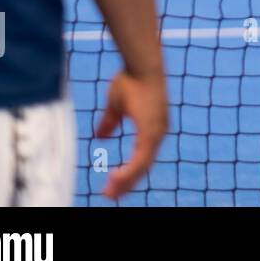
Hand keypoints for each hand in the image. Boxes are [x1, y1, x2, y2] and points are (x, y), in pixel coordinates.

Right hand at [95, 69, 168, 200]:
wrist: (140, 64)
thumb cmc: (130, 79)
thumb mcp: (115, 106)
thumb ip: (110, 122)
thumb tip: (101, 137)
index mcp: (152, 128)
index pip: (142, 157)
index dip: (130, 172)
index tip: (114, 183)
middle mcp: (158, 133)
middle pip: (143, 166)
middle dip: (127, 183)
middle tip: (111, 196)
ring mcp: (157, 132)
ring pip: (142, 166)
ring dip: (126, 181)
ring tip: (110, 193)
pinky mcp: (152, 131)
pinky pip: (141, 159)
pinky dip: (129, 172)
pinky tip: (116, 180)